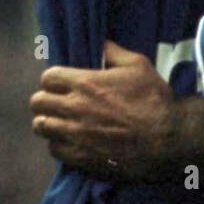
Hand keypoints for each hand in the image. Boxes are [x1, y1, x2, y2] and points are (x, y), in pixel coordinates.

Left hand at [30, 41, 183, 182]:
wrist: (165, 140)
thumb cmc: (154, 100)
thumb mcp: (139, 66)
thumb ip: (115, 53)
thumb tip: (102, 45)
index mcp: (85, 83)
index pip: (48, 78)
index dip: (53, 79)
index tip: (62, 84)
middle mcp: (74, 108)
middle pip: (37, 102)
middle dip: (46, 100)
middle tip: (58, 103)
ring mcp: (74, 134)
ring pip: (41, 126)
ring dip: (49, 122)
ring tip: (61, 122)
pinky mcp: (80, 157)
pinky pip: (53, 149)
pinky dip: (59, 144)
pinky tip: (71, 141)